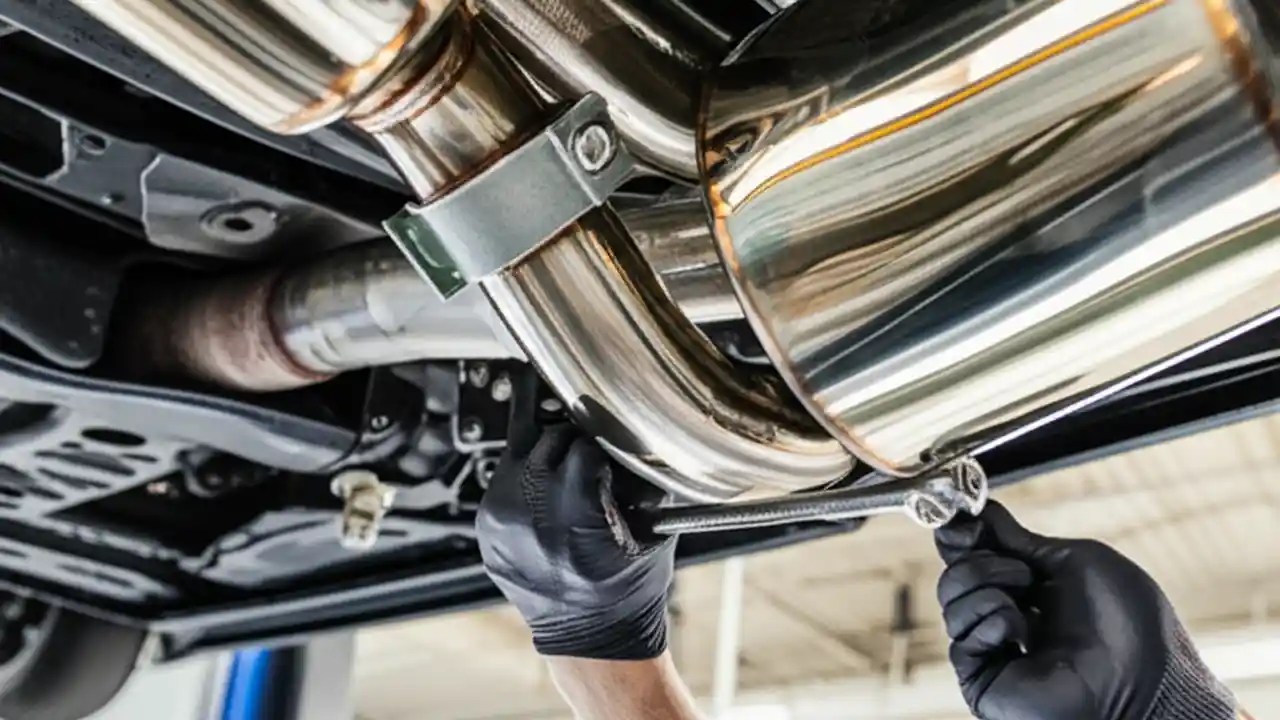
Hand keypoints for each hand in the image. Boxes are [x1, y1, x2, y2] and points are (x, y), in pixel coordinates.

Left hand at [477, 422, 673, 659]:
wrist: (594, 639)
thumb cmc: (628, 591)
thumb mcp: (650, 528)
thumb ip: (636, 480)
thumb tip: (626, 442)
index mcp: (572, 503)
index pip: (582, 441)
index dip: (601, 443)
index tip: (608, 451)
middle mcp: (529, 505)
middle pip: (547, 438)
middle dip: (571, 445)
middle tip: (589, 460)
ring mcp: (501, 518)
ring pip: (518, 454)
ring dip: (544, 458)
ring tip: (566, 478)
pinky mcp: (486, 529)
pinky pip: (502, 484)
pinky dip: (524, 483)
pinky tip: (546, 500)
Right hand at [935, 501, 1234, 719]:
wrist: (1144, 682)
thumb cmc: (1130, 625)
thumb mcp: (1077, 561)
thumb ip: (1024, 540)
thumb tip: (983, 514)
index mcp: (1031, 590)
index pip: (976, 556)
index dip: (964, 535)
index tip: (964, 518)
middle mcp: (1008, 617)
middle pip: (956, 574)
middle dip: (981, 560)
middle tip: (1021, 572)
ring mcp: (994, 649)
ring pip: (952, 600)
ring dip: (986, 586)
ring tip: (1027, 601)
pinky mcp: (984, 680)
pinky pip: (960, 639)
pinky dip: (989, 620)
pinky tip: (1018, 630)